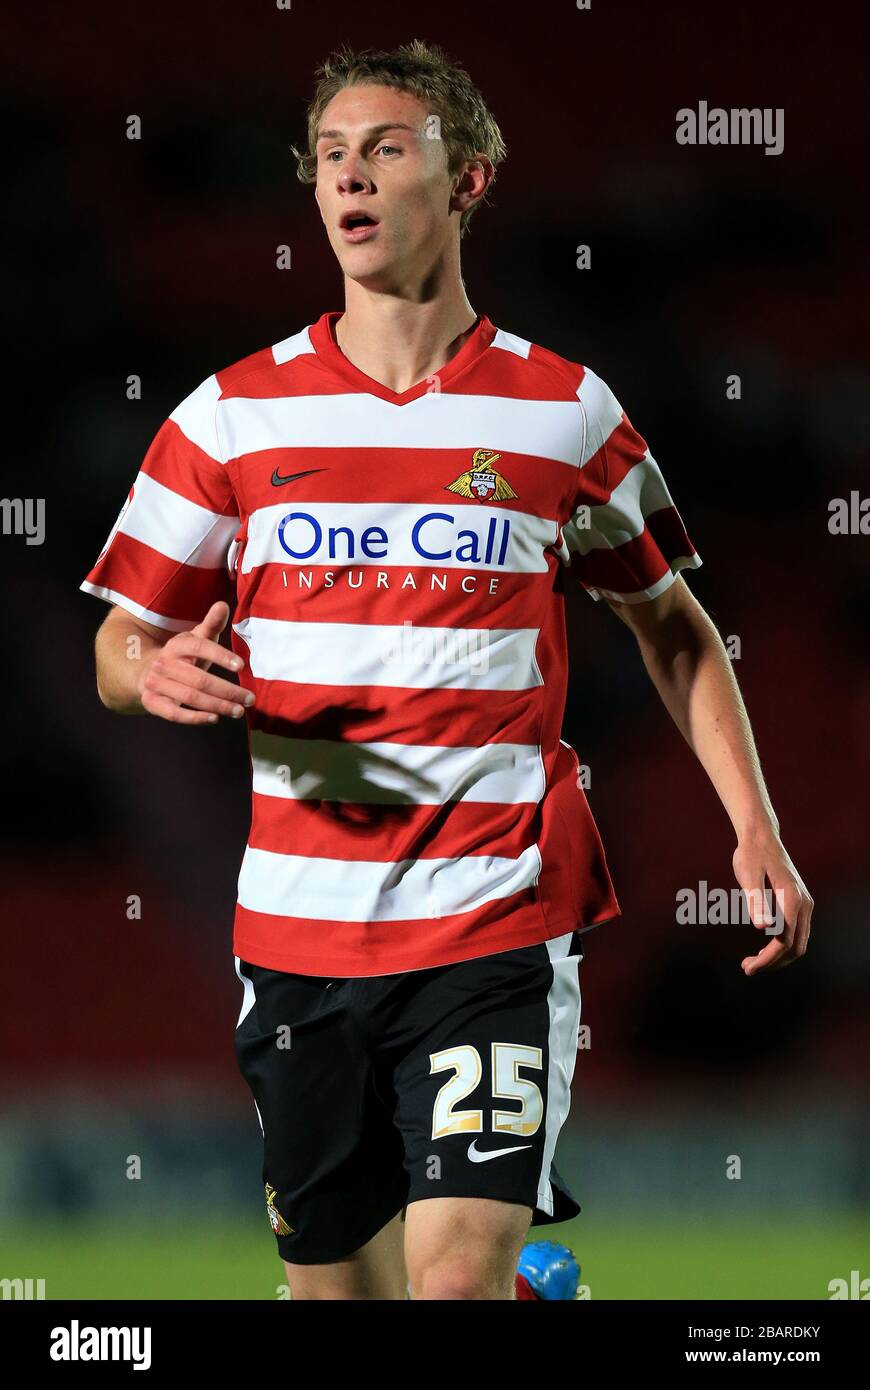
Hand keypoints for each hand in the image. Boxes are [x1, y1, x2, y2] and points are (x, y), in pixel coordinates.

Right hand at [138, 601, 253, 724]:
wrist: (143, 672)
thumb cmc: (180, 657)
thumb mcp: (194, 639)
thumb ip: (211, 625)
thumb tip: (223, 604)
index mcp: (175, 645)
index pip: (198, 647)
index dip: (219, 655)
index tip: (241, 665)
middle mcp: (163, 664)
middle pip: (198, 679)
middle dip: (227, 690)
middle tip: (249, 698)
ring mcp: (156, 684)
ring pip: (189, 697)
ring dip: (217, 705)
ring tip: (239, 710)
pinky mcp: (152, 703)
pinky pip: (173, 714)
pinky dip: (194, 718)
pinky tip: (215, 718)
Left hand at [732, 831, 812, 975]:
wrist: (761, 836)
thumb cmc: (750, 855)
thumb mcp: (748, 876)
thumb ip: (756, 901)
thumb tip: (762, 928)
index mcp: (793, 900)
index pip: (784, 942)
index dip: (767, 959)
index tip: (748, 968)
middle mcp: (804, 904)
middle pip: (796, 948)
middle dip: (773, 962)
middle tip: (747, 968)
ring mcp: (805, 904)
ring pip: (798, 943)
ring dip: (778, 957)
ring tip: (752, 962)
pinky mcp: (800, 903)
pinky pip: (797, 933)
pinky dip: (782, 946)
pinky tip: (763, 948)